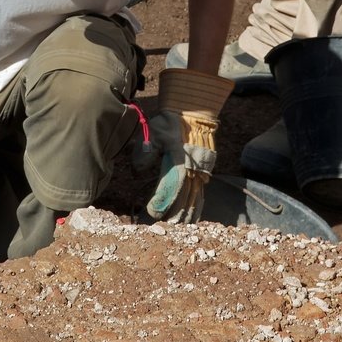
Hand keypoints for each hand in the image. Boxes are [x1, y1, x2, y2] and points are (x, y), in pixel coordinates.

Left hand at [136, 69, 233, 222]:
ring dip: (187, 214)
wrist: (191, 111)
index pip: (171, 186)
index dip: (162, 201)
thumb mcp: (153, 132)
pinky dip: (196, 207)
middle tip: (163, 227)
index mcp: (180, 160)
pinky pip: (200, 194)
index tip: (152, 213)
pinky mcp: (204, 172)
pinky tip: (193, 219)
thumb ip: (144, 152)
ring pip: (194, 198)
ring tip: (179, 229)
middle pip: (185, 197)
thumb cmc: (169, 122)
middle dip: (174, 214)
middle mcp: (193, 168)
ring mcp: (201, 171)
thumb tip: (137, 172)